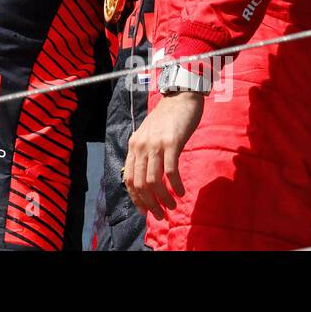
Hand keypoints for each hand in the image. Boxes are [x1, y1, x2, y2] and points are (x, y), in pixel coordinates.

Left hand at [124, 89, 202, 218]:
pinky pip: (170, 171)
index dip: (136, 199)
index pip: (129, 179)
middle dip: (150, 204)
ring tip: (173, 206)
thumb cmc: (167, 118)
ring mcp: (155, 144)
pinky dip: (175, 186)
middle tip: (161, 215)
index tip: (145, 211)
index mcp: (134, 146)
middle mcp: (141, 146)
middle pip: (140, 184)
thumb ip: (145, 153)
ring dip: (163, 199)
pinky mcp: (171, 142)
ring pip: (153, 181)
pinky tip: (181, 192)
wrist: (180, 96)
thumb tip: (147, 179)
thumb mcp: (149, 135)